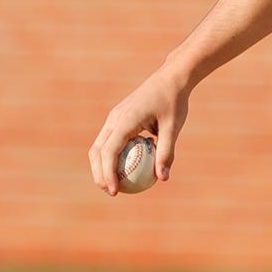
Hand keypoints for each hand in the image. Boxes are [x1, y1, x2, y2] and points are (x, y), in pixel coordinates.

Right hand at [88, 66, 189, 195]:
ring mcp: (114, 117)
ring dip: (102, 166)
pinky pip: (110, 140)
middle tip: (111, 192)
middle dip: (99, 174)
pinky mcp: (118, 117)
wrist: (171, 79)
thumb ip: (166, 152)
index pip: (109, 152)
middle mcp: (114, 119)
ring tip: (114, 184)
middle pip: (97, 151)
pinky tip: (125, 168)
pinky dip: (112, 155)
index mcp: (125, 120)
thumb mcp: (173, 127)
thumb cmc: (174, 102)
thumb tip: (163, 178)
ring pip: (99, 146)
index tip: (115, 191)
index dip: (108, 174)